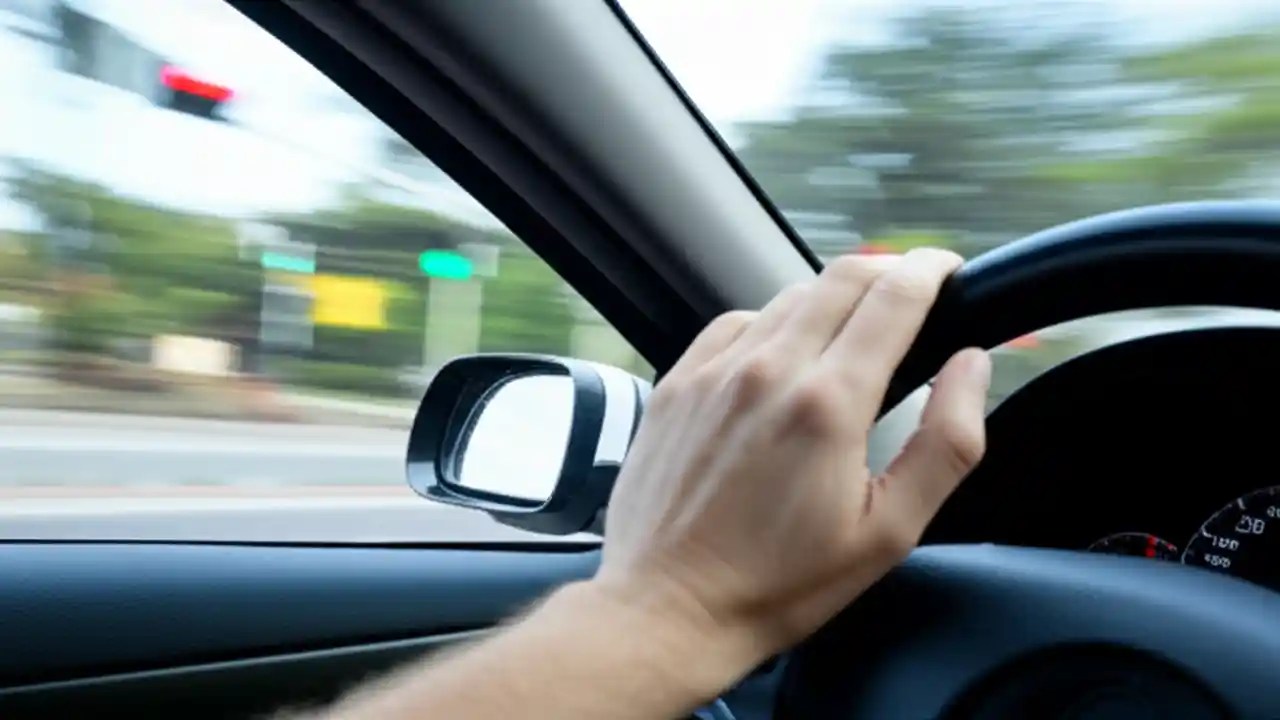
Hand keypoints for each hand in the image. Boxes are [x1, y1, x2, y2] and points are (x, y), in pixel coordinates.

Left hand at [592, 249, 990, 690]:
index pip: (893, 295)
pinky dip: (773, 323)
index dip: (931, 269)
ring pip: (788, 296)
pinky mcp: (678, 382)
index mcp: (828, 403)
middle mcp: (767, 370)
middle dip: (888, 272)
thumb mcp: (888, 532)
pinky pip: (737, 322)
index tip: (948, 268)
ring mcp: (715, 371)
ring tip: (854, 331)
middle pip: (841, 277)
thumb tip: (970, 366)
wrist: (667, 608)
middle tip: (913, 291)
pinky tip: (784, 357)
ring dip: (831, 298)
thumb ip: (947, 442)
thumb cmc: (779, 585)